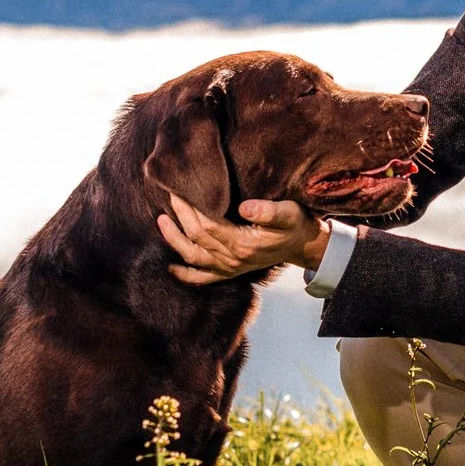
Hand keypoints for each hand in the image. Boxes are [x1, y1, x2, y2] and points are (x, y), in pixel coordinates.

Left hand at [158, 193, 329, 284]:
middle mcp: (233, 260)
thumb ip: (269, 211)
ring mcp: (229, 268)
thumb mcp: (289, 213)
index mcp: (244, 245)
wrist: (303, 245)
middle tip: (169, 193)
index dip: (191, 207)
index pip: (208, 225)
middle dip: (180, 215)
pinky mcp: (229, 272)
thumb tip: (245, 207)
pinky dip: (185, 274)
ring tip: (161, 221)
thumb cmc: (295, 225)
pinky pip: (203, 278)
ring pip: (193, 256)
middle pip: (197, 237)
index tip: (182, 187)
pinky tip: (171, 267)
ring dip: (174, 240)